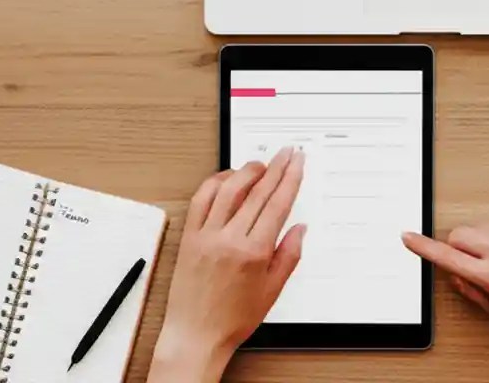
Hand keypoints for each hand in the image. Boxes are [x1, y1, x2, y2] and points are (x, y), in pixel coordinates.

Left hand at [148, 148, 305, 382]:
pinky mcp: (189, 237)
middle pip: (257, 192)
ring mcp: (206, 235)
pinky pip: (201, 200)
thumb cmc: (232, 319)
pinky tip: (227, 180)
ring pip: (228, 189)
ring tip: (261, 164)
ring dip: (247, 171)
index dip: (290, 178)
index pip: (277, 204)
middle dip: (276, 168)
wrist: (196, 335)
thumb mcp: (272, 290)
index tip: (297, 162)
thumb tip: (299, 229)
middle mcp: (228, 239)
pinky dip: (215, 184)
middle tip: (286, 153)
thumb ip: (288, 256)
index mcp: (253, 252)